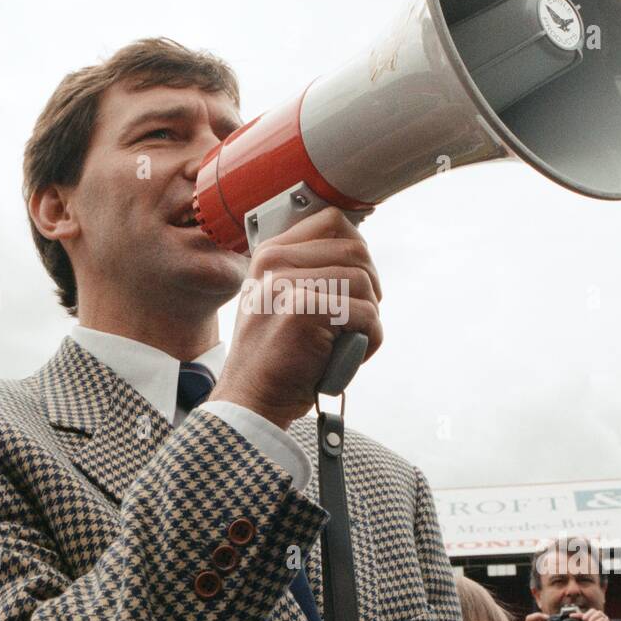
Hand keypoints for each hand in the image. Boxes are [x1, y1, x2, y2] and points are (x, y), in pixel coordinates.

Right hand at [207, 206, 382, 429]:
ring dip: (368, 320)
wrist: (252, 399)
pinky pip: (367, 316)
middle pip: (357, 251)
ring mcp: (287, 284)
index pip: (332, 221)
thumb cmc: (276, 355)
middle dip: (369, 288)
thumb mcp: (280, 299)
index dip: (357, 251)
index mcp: (270, 253)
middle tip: (353, 319)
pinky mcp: (305, 311)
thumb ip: (308, 270)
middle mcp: (274, 262)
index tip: (354, 285)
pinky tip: (343, 358)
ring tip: (344, 342)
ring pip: (365, 284)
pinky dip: (368, 343)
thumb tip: (359, 248)